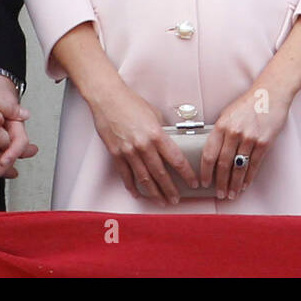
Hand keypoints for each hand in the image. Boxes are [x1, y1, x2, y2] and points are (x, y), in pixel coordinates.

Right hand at [85, 81, 197, 205]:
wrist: (107, 98)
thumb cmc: (131, 103)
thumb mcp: (154, 114)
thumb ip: (162, 131)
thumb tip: (169, 143)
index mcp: (157, 134)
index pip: (176, 160)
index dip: (187, 174)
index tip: (193, 183)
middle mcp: (143, 145)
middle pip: (160, 174)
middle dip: (170, 189)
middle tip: (176, 199)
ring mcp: (128, 151)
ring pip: (144, 179)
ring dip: (154, 193)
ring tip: (161, 201)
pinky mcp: (116, 154)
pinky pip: (125, 175)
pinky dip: (132, 186)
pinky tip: (138, 194)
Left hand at [201, 84, 291, 199]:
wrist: (270, 94)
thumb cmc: (248, 104)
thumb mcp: (227, 114)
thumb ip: (220, 133)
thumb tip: (213, 154)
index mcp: (221, 125)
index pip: (209, 154)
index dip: (205, 172)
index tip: (204, 183)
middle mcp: (233, 132)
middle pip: (223, 165)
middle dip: (220, 183)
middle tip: (219, 194)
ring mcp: (249, 138)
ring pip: (238, 168)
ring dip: (234, 184)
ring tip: (231, 194)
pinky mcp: (263, 142)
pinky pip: (254, 165)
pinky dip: (248, 178)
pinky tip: (245, 185)